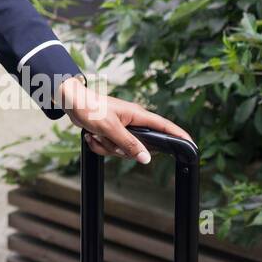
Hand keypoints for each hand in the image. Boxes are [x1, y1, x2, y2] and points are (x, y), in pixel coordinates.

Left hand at [61, 77, 192, 164]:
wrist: (70, 102)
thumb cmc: (90, 108)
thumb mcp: (110, 128)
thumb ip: (129, 144)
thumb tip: (146, 158)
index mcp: (137, 115)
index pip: (164, 126)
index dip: (178, 135)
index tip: (191, 144)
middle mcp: (132, 122)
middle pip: (139, 146)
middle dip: (120, 148)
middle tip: (107, 137)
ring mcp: (121, 128)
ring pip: (121, 150)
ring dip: (105, 146)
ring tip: (95, 133)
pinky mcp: (110, 133)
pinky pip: (109, 148)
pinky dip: (98, 145)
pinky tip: (90, 136)